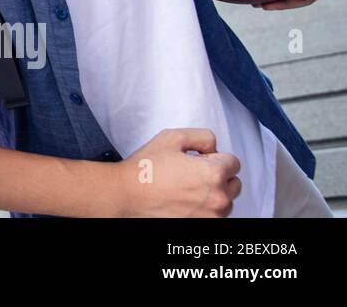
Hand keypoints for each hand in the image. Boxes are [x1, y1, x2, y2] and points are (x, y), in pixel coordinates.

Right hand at [110, 128, 240, 216]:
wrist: (127, 194)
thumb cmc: (147, 168)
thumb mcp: (172, 137)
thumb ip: (202, 136)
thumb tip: (213, 148)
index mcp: (213, 174)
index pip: (234, 162)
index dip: (214, 156)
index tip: (198, 159)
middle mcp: (218, 198)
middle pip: (234, 183)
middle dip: (219, 175)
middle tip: (193, 172)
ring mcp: (212, 216)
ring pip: (226, 201)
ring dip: (214, 193)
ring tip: (187, 187)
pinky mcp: (203, 226)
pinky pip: (215, 215)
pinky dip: (205, 207)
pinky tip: (185, 199)